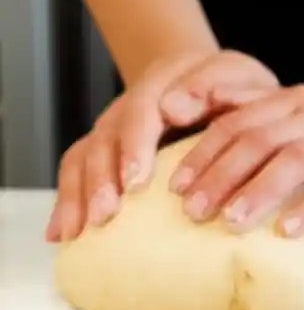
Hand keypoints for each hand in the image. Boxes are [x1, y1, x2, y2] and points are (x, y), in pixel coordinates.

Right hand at [46, 50, 276, 241]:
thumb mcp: (233, 75)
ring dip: (79, 195)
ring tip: (78, 231)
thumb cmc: (229, 85)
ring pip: (84, 158)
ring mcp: (114, 128)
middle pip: (105, 140)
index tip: (135, 181)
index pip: (142, 111)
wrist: (207, 78)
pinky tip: (63, 233)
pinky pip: (77, 171)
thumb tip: (173, 108)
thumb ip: (209, 86)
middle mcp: (128, 106)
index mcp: (162, 83)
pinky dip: (68, 201)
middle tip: (105, 215)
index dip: (135, 146)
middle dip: (101, 180)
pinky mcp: (106, 149)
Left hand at [169, 85, 303, 236]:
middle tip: (190, 210)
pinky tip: (288, 231)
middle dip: (219, 174)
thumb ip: (275, 124)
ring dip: (257, 191)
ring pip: (295, 159)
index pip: (240, 120)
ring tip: (229, 223)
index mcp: (303, 103)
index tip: (174, 185)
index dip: (203, 151)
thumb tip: (215, 139)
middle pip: (259, 138)